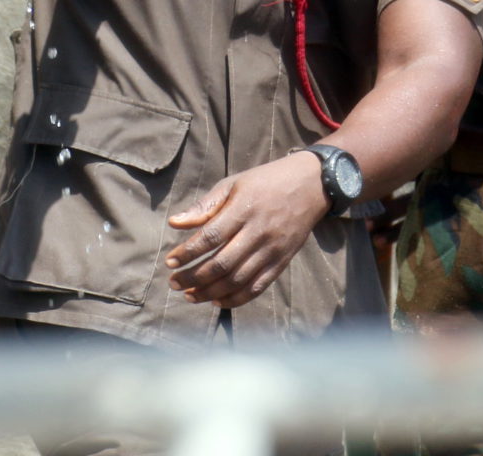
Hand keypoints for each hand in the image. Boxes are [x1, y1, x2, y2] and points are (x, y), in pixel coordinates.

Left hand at [164, 153, 328, 306]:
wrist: (312, 185)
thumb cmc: (266, 181)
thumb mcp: (234, 184)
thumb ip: (205, 206)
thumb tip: (174, 223)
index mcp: (244, 208)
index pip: (210, 237)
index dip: (188, 253)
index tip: (170, 261)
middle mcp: (259, 231)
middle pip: (221, 263)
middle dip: (193, 277)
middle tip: (174, 282)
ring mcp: (272, 249)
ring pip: (237, 280)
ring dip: (209, 292)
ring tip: (190, 295)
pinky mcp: (282, 261)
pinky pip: (257, 286)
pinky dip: (236, 298)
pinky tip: (217, 300)